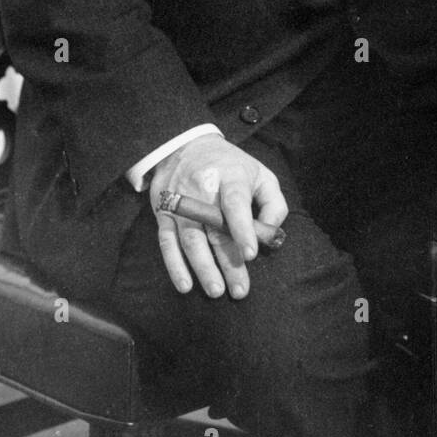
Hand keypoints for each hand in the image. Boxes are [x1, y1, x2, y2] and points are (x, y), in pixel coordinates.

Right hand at [149, 135, 286, 299]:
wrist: (185, 146)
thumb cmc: (231, 167)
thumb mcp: (261, 174)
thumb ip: (272, 204)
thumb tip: (270, 234)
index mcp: (229, 176)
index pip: (235, 203)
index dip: (242, 229)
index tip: (251, 254)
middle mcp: (202, 189)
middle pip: (215, 229)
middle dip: (228, 262)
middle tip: (240, 290)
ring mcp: (180, 201)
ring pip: (191, 239)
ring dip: (203, 268)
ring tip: (216, 291)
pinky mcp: (164, 212)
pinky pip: (167, 242)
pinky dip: (175, 265)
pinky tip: (185, 285)